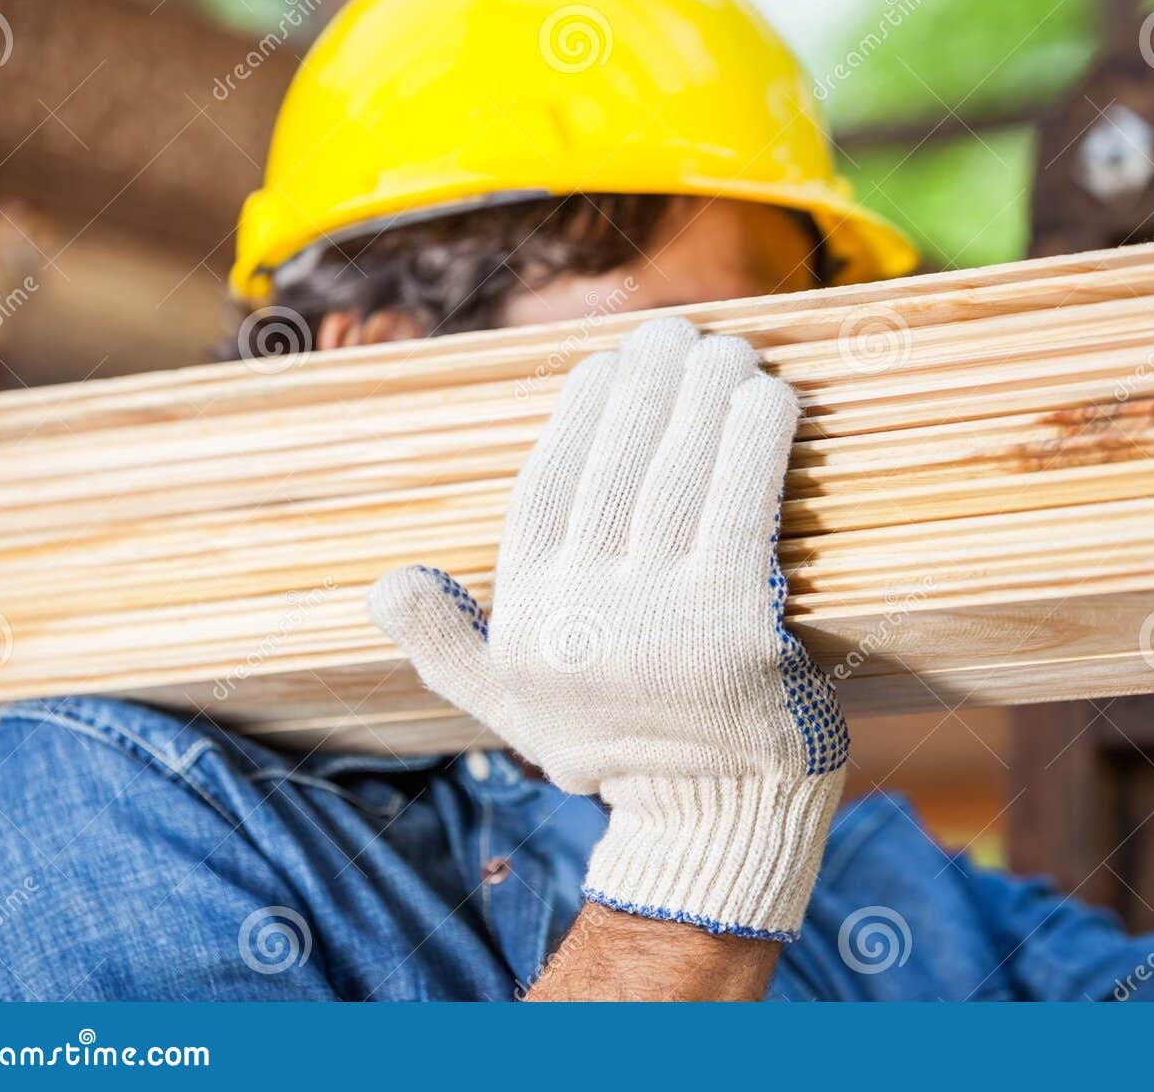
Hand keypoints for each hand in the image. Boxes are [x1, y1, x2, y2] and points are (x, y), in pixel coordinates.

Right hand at [369, 317, 846, 940]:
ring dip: (705, 394)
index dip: (578, 412)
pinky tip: (770, 396)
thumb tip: (383, 582)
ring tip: (728, 349)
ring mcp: (664, 626)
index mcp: (527, 620)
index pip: (545, 487)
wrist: (712, 821)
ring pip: (680, 475)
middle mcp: (585, 618)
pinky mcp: (742, 632)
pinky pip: (746, 507)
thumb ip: (444, 644)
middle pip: (616, 466)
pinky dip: (758, 440)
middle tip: (676, 333)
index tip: (608, 362)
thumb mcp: (508, 707)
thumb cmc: (614, 744)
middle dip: (648, 382)